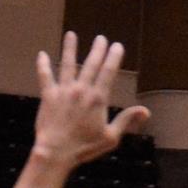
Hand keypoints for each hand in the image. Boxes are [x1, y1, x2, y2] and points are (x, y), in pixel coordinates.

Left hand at [32, 33, 147, 167]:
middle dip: (97, 49)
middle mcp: (81, 90)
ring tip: (70, 35)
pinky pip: (45, 77)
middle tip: (101, 38)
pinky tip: (42, 55)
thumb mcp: (111, 137)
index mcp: (98, 98)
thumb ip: (126, 120)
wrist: (56, 152)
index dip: (113, 57)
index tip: (117, 46)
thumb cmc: (84, 147)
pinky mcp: (48, 96)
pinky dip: (43, 65)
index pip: (108, 72)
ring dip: (69, 49)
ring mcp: (64, 91)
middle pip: (90, 64)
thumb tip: (146, 111)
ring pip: (67, 64)